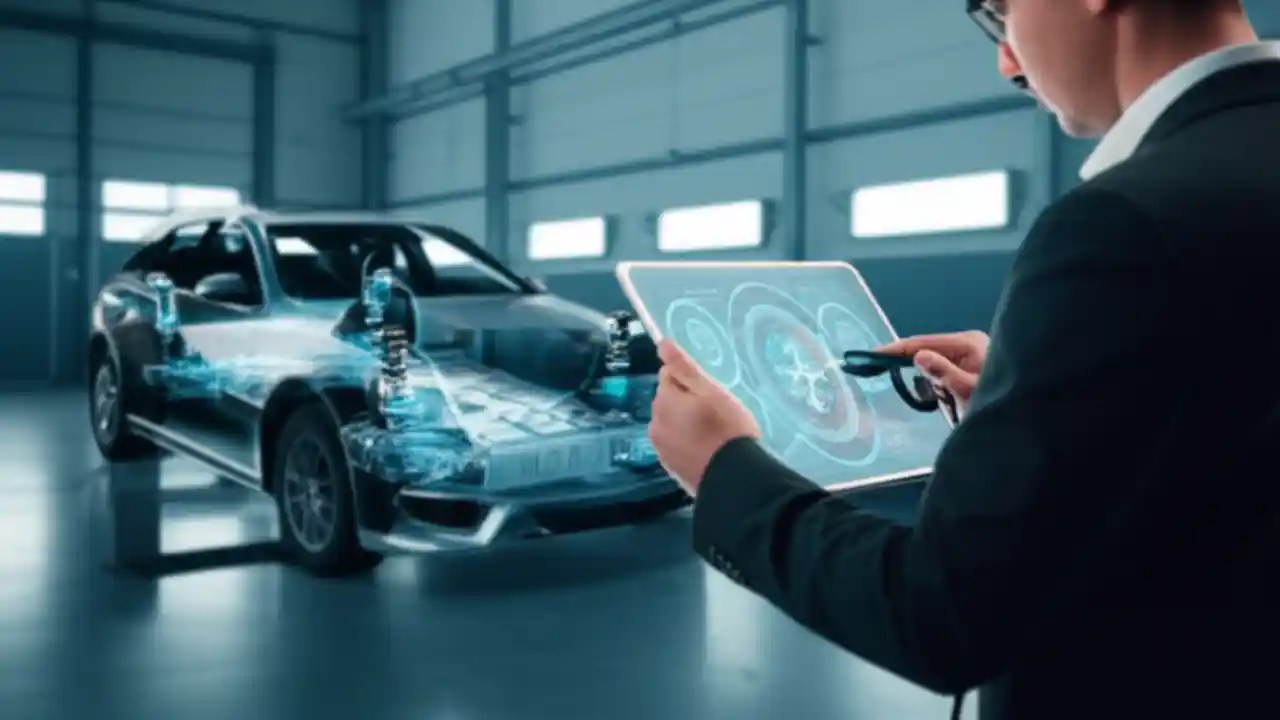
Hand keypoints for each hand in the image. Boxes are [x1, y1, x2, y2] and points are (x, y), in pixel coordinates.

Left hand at [649, 340, 761, 495]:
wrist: (733, 478)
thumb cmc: (726, 428)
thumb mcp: (710, 391)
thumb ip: (684, 367)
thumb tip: (661, 344)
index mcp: (663, 401)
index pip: (669, 376)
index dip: (691, 382)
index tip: (711, 394)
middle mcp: (655, 424)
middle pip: (669, 401)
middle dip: (686, 403)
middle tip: (715, 414)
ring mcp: (661, 449)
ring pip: (672, 424)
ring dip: (686, 424)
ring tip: (713, 434)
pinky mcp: (670, 468)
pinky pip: (677, 445)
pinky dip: (688, 444)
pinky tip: (707, 451)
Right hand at [875, 331, 989, 418]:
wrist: (1028, 425)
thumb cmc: (998, 404)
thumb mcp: (967, 390)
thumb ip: (942, 373)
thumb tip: (918, 357)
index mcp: (968, 343)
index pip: (923, 342)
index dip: (896, 349)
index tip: (872, 355)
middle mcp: (969, 346)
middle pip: (928, 352)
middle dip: (915, 369)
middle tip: (894, 380)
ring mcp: (971, 359)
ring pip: (936, 367)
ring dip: (932, 385)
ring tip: (942, 401)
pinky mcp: (971, 373)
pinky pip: (946, 377)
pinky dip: (940, 389)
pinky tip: (947, 402)